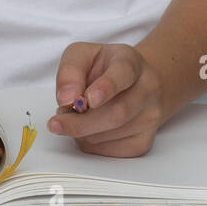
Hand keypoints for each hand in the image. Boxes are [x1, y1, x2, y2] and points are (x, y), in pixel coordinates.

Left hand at [47, 42, 163, 155]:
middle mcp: (147, 88)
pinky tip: (87, 130)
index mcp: (130, 61)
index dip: (106, 87)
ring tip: (73, 117)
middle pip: (118, 112)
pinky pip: (113, 150)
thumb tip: (66, 99)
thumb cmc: (103, 68)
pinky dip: (92, 143)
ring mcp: (150, 116)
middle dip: (82, 122)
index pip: (123, 73)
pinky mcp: (145, 140)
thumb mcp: (82, 55)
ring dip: (83, 131)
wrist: (134, 83)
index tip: (88, 99)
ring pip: (113, 133)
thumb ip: (70, 70)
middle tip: (56, 124)